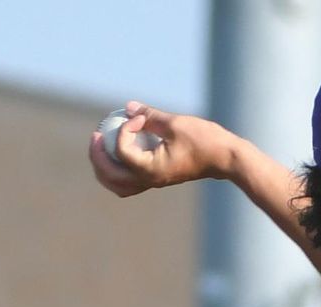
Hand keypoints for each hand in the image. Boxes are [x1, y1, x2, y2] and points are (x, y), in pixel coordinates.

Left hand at [88, 101, 236, 196]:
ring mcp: (153, 182)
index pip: (122, 152)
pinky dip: (117, 172)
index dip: (124, 131)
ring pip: (117, 184)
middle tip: (95, 135)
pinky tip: (117, 153)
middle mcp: (149, 180)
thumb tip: (128, 107)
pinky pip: (129, 182)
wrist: (225, 159)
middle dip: (98, 156)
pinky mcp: (157, 179)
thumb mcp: (175, 123)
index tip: (137, 118)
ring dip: (104, 168)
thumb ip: (149, 115)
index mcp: (151, 170)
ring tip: (99, 147)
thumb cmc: (204, 140)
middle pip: (110, 175)